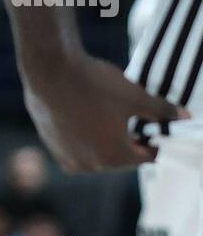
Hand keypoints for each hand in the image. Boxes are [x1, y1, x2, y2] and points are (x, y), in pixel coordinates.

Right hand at [22, 52, 188, 172]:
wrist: (49, 70)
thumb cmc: (94, 84)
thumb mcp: (134, 95)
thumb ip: (162, 110)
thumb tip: (186, 117)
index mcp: (115, 157)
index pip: (147, 156)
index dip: (154, 138)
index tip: (154, 123)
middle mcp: (91, 165)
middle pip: (120, 156)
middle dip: (128, 139)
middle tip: (130, 115)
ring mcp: (68, 157)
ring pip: (96, 152)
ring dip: (104, 138)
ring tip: (105, 112)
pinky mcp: (51, 145)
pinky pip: (75, 147)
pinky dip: (82, 136)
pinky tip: (83, 112)